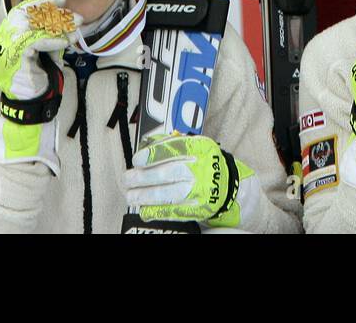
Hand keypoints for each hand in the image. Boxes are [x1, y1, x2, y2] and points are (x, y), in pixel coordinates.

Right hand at [0, 0, 76, 169]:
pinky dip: (52, 39)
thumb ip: (52, 34)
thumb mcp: (48, 50)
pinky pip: (35, 42)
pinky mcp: (15, 58)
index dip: (42, 1)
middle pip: (27, 14)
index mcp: (9, 35)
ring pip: (32, 26)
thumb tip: (68, 19)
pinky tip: (65, 41)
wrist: (31, 103)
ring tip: (75, 27)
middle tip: (73, 13)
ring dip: (57, 25)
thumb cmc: (39, 77)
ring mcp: (6, 49)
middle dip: (53, 11)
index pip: (23, 10)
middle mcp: (3, 39)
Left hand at [125, 133, 252, 227]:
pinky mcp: (200, 208)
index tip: (136, 160)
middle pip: (169, 173)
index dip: (152, 154)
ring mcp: (202, 189)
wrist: (227, 184)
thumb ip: (171, 143)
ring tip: (131, 195)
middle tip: (128, 179)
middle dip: (144, 177)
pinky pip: (174, 211)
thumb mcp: (194, 145)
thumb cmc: (204, 162)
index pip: (174, 149)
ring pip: (169, 194)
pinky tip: (144, 210)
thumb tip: (145, 146)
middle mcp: (203, 168)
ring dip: (146, 196)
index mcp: (202, 148)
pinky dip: (156, 211)